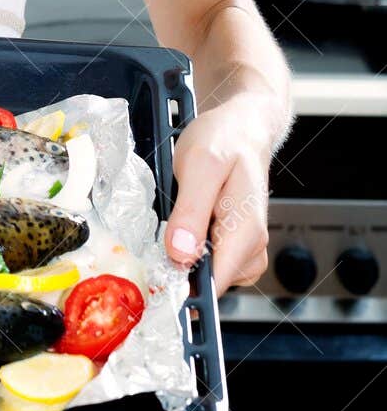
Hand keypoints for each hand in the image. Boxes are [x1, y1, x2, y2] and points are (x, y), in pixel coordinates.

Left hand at [164, 98, 272, 294]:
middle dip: (181, 268)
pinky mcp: (237, 242)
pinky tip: (189, 223)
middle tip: (164, 231)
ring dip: (187, 256)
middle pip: (211, 282)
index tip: (157, 272)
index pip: (216, 283)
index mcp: (246, 232)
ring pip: (209, 273)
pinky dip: (195, 249)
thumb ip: (191, 211)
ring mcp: (247, 246)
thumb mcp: (199, 165)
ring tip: (180, 219)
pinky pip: (212, 261)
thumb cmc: (224, 139)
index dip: (183, 284)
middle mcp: (253, 246)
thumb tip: (181, 254)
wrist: (243, 125)